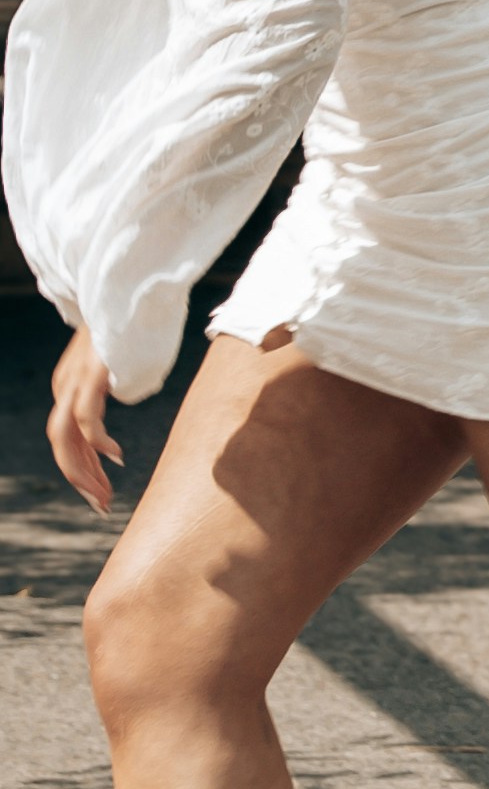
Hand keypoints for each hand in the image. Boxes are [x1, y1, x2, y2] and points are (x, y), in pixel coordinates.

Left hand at [48, 327, 116, 514]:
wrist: (124, 284)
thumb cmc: (127, 320)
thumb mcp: (114, 358)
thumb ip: (111, 380)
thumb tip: (121, 396)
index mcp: (68, 386)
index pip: (66, 437)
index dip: (82, 466)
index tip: (103, 489)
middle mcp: (65, 386)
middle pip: (60, 443)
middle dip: (79, 478)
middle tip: (100, 505)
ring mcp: (76, 381)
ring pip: (66, 437)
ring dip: (83, 470)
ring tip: (104, 493)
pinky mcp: (91, 375)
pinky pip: (87, 417)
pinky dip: (97, 441)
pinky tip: (115, 455)